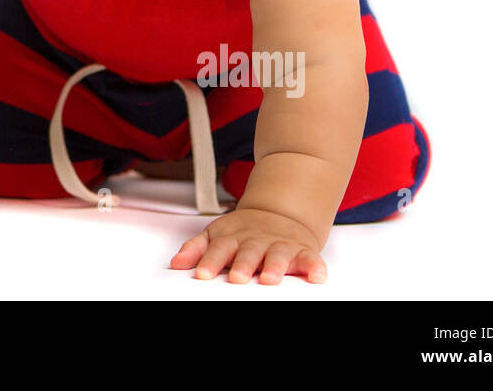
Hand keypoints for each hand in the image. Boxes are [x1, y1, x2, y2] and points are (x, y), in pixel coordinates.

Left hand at [169, 207, 326, 284]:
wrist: (279, 214)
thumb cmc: (245, 231)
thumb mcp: (217, 234)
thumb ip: (197, 249)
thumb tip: (176, 263)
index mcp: (233, 238)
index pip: (218, 249)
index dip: (210, 262)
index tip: (202, 274)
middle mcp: (256, 241)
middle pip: (248, 252)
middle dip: (242, 265)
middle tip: (236, 277)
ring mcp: (279, 245)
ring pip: (277, 255)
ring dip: (274, 266)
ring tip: (269, 278)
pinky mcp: (302, 251)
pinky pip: (310, 259)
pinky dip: (314, 266)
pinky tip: (316, 276)